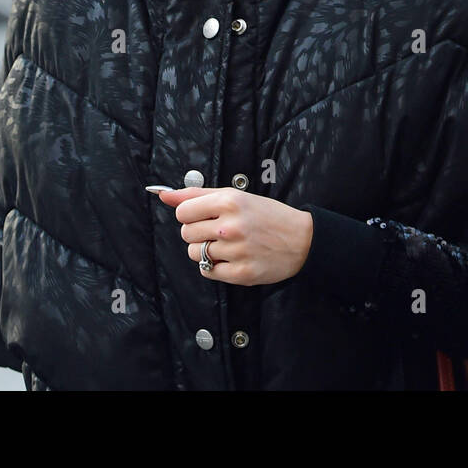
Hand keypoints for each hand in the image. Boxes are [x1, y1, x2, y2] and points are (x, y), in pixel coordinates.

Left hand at [156, 186, 312, 285]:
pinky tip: (231, 257)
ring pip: (195, 254)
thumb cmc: (268, 215)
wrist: (302, 239)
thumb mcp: (236, 196)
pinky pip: (207, 271)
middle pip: (186, 233)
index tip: (203, 216)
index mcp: (229, 202)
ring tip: (226, 245)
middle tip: (218, 230)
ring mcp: (236, 251)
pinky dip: (214, 266)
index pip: (183, 212)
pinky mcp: (241, 273)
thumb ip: (198, 194)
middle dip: (197, 232)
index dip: (190, 215)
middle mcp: (231, 226)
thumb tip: (165, 195)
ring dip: (205, 250)